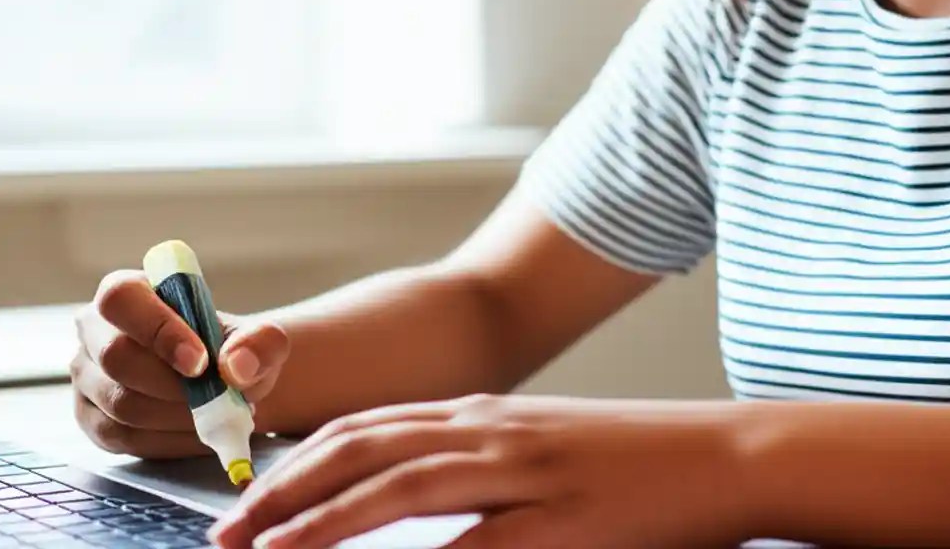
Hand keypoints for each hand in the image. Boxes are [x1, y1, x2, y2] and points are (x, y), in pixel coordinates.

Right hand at [71, 269, 289, 456]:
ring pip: (120, 403)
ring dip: (177, 417)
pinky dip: (169, 441)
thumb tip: (236, 367)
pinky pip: (122, 437)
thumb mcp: (260, 339)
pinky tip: (199, 433)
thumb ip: (260, 344)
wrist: (225, 383)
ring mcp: (86, 376)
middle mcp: (94, 329)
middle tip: (219, 398)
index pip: (121, 300)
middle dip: (173, 385)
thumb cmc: (232, 349)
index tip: (202, 361)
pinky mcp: (92, 418)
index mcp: (125, 291)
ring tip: (217, 414)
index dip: (158, 330)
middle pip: (115, 357)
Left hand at [209, 394, 751, 548]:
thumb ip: (471, 462)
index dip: (299, 459)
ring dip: (321, 522)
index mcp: (479, 413)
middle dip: (283, 489)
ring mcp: (521, 471)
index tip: (251, 495)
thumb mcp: (536, 444)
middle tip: (227, 531)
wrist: (722, 454)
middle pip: (361, 449)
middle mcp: (487, 430)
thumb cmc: (629, 457)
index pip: (365, 427)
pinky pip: (471, 548)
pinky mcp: (559, 519)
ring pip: (397, 487)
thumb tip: (403, 490)